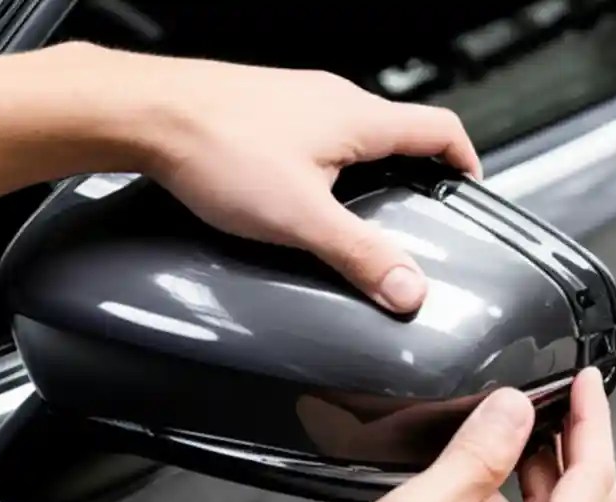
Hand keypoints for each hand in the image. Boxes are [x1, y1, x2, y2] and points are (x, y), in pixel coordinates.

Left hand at [134, 54, 481, 312]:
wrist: (146, 113)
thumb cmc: (217, 148)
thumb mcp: (301, 217)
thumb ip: (360, 254)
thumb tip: (410, 288)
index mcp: (359, 117)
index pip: (440, 128)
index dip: (465, 161)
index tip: (469, 191)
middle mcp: (332, 99)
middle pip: (396, 133)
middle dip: (412, 176)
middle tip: (411, 218)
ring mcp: (295, 100)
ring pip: (350, 135)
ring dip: (364, 173)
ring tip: (354, 218)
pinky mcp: (261, 110)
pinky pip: (310, 137)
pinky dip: (321, 168)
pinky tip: (294, 198)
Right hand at [180, 369, 615, 501]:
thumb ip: (475, 454)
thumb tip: (512, 410)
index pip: (591, 479)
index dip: (592, 421)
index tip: (586, 382)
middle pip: (582, 500)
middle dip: (573, 443)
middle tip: (563, 397)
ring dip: (536, 469)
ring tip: (511, 428)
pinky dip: (504, 499)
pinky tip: (470, 480)